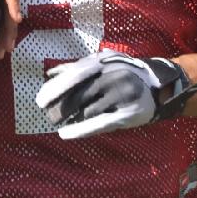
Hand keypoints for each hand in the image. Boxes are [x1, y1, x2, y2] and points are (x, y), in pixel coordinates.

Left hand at [35, 49, 196, 139]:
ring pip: (87, 111)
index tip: (39, 101)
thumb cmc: (122, 73)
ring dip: (70, 118)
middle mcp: (112, 77)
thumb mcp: (101, 63)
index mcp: (102, 63)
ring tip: (58, 122)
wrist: (157, 86)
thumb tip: (49, 73)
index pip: (73, 76)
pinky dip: (81, 130)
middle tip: (48, 116)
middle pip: (78, 96)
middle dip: (60, 107)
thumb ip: (75, 67)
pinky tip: (66, 134)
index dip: (55, 89)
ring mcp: (121, 96)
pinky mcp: (128, 115)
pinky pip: (100, 124)